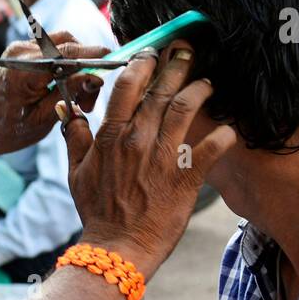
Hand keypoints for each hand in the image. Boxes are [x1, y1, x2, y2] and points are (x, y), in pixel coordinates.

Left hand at [0, 36, 110, 176]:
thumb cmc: (5, 131)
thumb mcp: (43, 119)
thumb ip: (69, 94)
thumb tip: (96, 76)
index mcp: (24, 71)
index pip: (68, 53)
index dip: (95, 55)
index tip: (116, 61)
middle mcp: (20, 53)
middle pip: (68, 43)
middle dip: (86, 66)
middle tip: (89, 99)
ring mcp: (18, 50)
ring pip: (62, 44)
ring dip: (76, 66)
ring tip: (78, 97)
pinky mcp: (20, 53)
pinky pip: (51, 50)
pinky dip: (64, 65)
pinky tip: (65, 89)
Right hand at [63, 42, 236, 277]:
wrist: (117, 248)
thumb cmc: (96, 212)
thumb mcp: (75, 173)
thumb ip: (74, 138)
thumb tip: (68, 111)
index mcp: (110, 137)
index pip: (127, 87)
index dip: (141, 65)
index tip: (150, 54)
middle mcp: (137, 141)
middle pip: (160, 91)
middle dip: (176, 66)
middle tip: (187, 52)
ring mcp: (163, 158)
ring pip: (185, 109)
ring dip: (199, 90)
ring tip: (207, 83)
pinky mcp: (186, 178)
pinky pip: (211, 148)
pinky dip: (223, 136)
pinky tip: (230, 130)